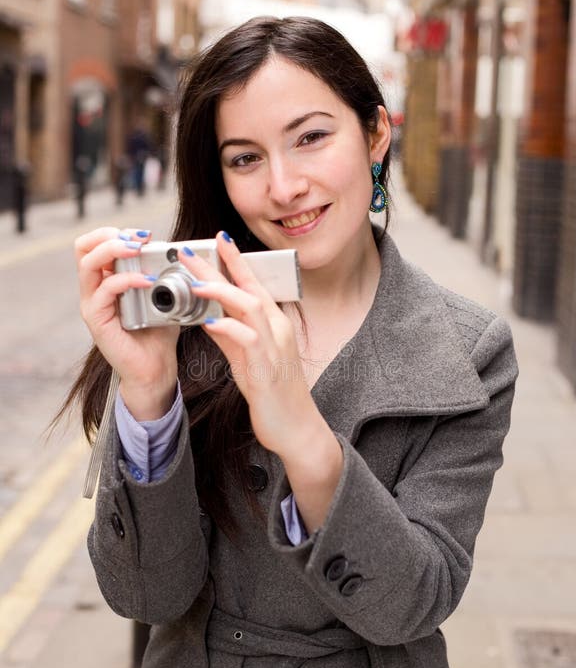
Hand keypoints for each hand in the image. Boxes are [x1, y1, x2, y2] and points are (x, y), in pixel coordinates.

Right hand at [75, 227, 178, 418]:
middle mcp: (94, 289)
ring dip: (114, 250)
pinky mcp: (96, 320)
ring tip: (138, 250)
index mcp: (106, 279)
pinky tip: (147, 281)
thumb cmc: (159, 333)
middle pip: (84, 247)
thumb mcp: (164, 295)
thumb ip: (165, 273)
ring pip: (87, 263)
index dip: (117, 232)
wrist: (156, 368)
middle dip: (112, 234)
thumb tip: (181, 250)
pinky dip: (126, 280)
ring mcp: (92, 304)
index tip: (145, 234)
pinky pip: (104, 290)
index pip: (95, 243)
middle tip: (139, 239)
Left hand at [178, 232, 317, 456]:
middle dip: (219, 267)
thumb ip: (229, 335)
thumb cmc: (272, 392)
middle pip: (249, 287)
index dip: (235, 260)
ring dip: (221, 291)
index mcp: (275, 323)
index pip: (254, 283)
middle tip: (189, 252)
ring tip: (195, 283)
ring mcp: (275, 347)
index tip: (217, 239)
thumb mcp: (246, 358)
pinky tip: (208, 322)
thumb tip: (207, 315)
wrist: (295, 428)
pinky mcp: (267, 368)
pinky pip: (248, 340)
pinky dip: (228, 327)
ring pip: (251, 306)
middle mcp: (278, 329)